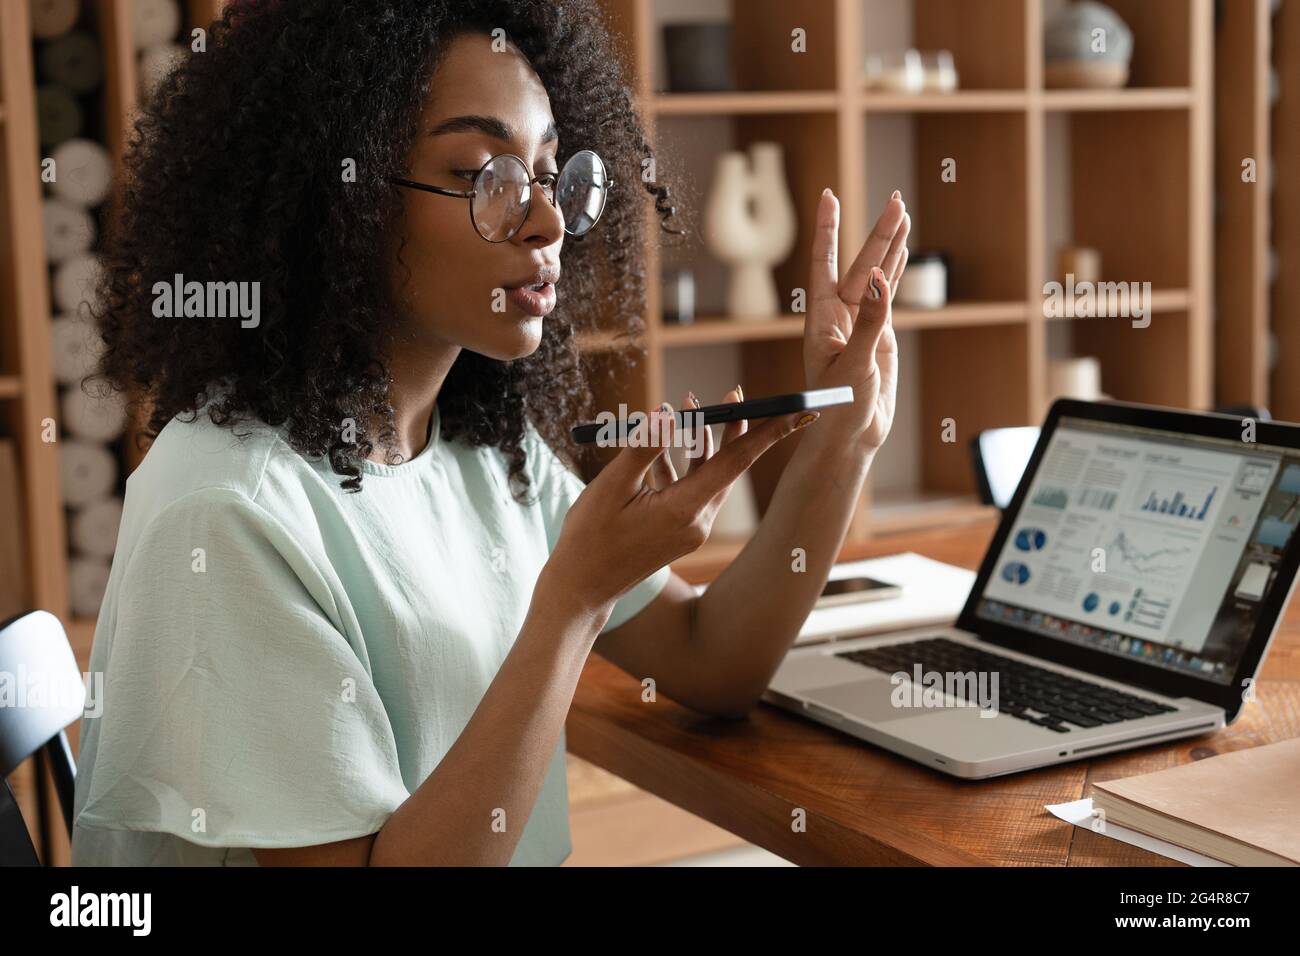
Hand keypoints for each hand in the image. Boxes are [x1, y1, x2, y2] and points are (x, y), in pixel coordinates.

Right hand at [547, 398, 818, 608]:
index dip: (767, 434)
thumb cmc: (590, 539)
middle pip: (727, 466)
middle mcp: (696, 521)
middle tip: (735, 391)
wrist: (581, 588)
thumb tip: (668, 413)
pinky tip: (663, 441)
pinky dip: (682, 463)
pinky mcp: (681, 531)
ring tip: (688, 402)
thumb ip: (643, 448)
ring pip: (709, 475)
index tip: (795, 413)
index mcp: (683, 510)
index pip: (735, 463)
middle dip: (733, 427)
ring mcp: (690, 529)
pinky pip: (691, 489)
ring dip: (701, 441)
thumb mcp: (611, 488)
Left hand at [802, 189, 906, 451]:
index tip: (829, 196)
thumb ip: (868, 322)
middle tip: (896, 200)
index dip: (827, 229)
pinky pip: (887, 296)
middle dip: (878, 232)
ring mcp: (859, 324)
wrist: (850, 437)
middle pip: (860, 264)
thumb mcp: (854, 365)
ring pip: (876, 276)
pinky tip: (901, 252)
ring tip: (901, 213)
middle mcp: (838, 316)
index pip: (823, 264)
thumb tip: (876, 278)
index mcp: (821, 319)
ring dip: (889, 247)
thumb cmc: (839, 408)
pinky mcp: (877, 337)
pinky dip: (895, 273)